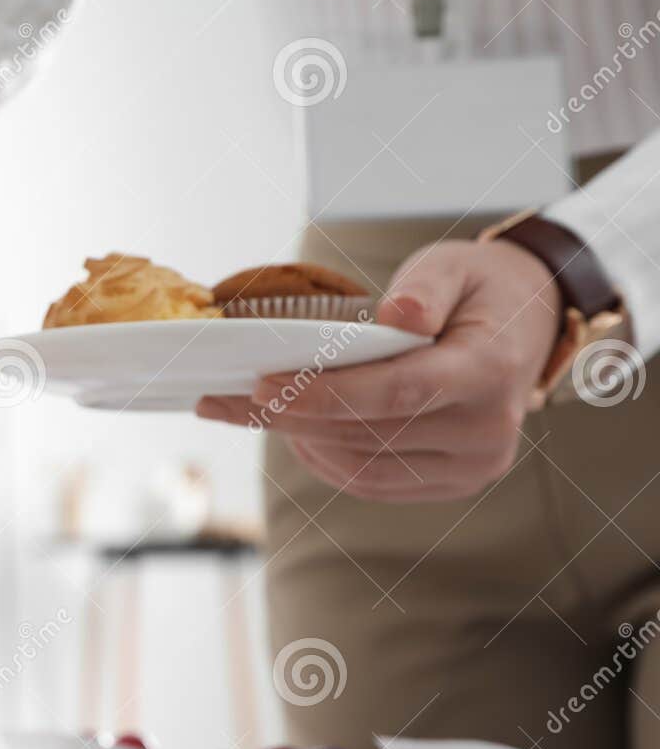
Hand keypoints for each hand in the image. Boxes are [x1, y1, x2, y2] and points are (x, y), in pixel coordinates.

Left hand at [196, 239, 561, 502]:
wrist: (527, 326)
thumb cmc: (478, 290)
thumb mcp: (455, 265)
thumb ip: (426, 286)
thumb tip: (398, 315)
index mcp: (489, 373)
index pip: (395, 393)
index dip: (323, 394)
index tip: (260, 385)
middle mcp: (484, 432)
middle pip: (366, 434)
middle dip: (288, 416)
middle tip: (221, 400)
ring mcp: (470, 466)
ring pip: (360, 467)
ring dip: (297, 440)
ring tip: (248, 411)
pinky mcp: (451, 483)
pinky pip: (372, 482)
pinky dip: (324, 459)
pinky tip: (292, 431)